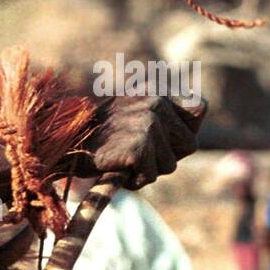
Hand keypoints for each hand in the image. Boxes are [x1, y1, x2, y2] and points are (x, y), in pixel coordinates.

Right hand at [67, 95, 205, 189]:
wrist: (67, 146)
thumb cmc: (103, 136)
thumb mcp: (136, 112)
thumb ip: (168, 112)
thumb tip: (202, 107)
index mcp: (156, 89)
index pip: (199, 108)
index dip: (183, 129)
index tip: (161, 135)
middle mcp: (155, 102)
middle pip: (189, 145)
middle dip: (166, 155)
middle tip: (136, 150)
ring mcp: (148, 124)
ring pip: (170, 165)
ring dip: (149, 169)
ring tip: (124, 157)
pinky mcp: (138, 148)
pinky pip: (151, 176)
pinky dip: (135, 180)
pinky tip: (118, 167)